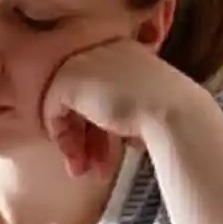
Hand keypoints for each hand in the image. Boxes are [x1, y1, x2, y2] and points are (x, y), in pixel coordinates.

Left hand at [41, 38, 200, 176]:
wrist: (172, 114)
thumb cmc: (166, 117)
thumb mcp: (140, 108)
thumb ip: (115, 111)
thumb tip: (92, 133)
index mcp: (122, 52)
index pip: (99, 91)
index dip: (97, 128)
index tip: (104, 156)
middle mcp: (100, 50)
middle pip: (81, 100)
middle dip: (84, 139)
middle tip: (89, 169)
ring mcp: (82, 62)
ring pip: (65, 107)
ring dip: (74, 144)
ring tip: (82, 173)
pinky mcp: (67, 78)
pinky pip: (51, 109)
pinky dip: (61, 135)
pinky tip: (75, 158)